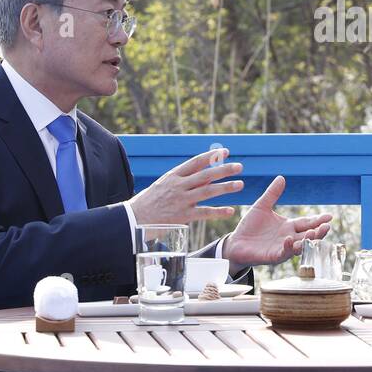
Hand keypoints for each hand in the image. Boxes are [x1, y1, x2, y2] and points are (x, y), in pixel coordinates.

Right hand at [128, 148, 243, 224]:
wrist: (132, 220)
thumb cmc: (146, 204)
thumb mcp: (162, 187)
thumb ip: (181, 182)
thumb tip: (201, 177)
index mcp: (172, 176)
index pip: (195, 162)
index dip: (211, 156)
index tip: (225, 152)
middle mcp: (178, 186)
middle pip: (206, 175)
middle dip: (224, 169)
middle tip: (239, 166)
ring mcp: (181, 200)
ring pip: (208, 191)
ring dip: (226, 187)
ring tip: (240, 185)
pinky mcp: (182, 216)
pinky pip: (204, 213)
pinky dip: (218, 212)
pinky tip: (230, 211)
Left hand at [222, 175, 332, 265]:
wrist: (235, 242)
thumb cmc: (249, 226)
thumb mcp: (261, 206)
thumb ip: (272, 194)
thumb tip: (282, 177)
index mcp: (288, 226)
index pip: (307, 222)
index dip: (318, 220)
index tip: (329, 216)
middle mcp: (289, 238)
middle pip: (308, 235)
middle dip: (319, 232)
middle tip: (327, 226)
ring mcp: (282, 248)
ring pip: (300, 246)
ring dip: (308, 241)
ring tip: (315, 233)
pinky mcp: (273, 256)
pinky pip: (284, 253)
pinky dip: (289, 247)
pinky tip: (290, 239)